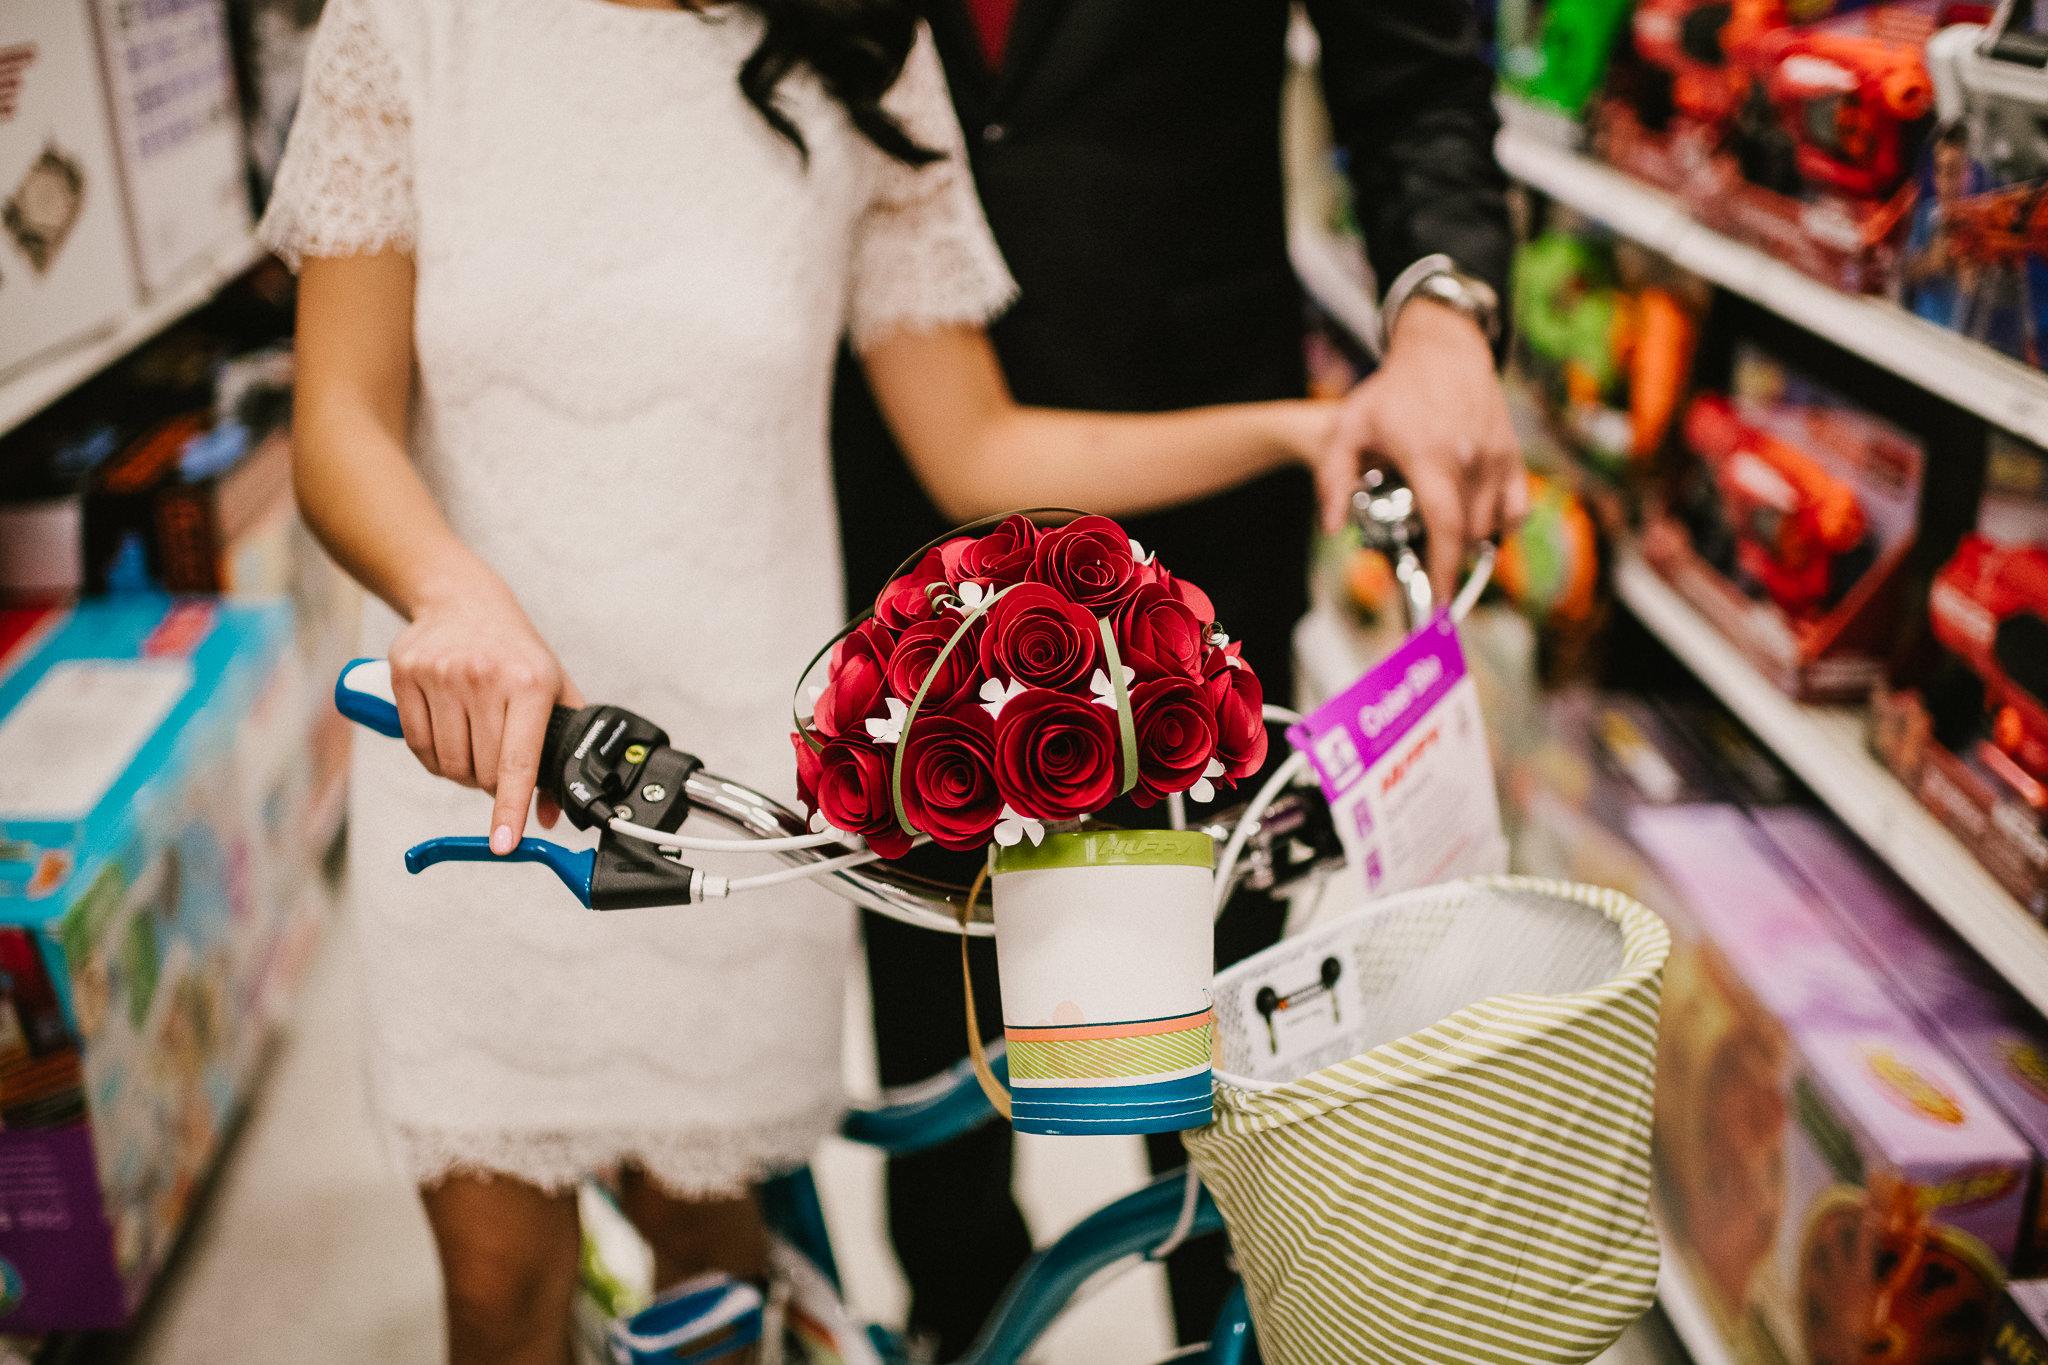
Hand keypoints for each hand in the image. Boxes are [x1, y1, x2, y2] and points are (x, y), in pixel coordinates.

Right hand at [387, 572, 579, 853]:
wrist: (462, 601)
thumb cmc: (514, 652)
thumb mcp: (551, 687)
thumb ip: (558, 750)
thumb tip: (549, 815)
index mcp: (530, 683)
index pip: (518, 761)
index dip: (510, 807)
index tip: (504, 843)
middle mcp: (485, 677)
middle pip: (481, 769)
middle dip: (490, 783)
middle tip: (497, 765)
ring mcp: (441, 674)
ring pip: (447, 762)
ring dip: (461, 770)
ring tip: (473, 745)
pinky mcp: (406, 674)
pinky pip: (416, 744)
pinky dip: (432, 756)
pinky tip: (446, 736)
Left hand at [1314, 299, 1527, 597]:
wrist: (1444, 349)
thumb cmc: (1392, 390)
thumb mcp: (1348, 426)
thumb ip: (1333, 478)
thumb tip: (1332, 527)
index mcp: (1431, 455)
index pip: (1446, 525)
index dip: (1445, 569)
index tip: (1441, 603)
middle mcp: (1471, 459)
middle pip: (1467, 534)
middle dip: (1446, 559)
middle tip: (1424, 564)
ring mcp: (1498, 457)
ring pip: (1491, 527)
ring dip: (1467, 544)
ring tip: (1440, 538)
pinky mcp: (1513, 456)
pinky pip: (1515, 509)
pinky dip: (1498, 526)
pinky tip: (1472, 524)